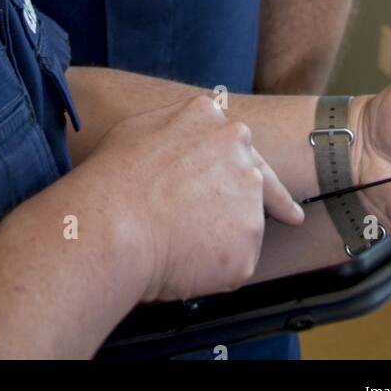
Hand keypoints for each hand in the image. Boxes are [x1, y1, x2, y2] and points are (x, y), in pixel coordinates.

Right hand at [90, 94, 303, 303]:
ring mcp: (248, 197)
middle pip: (253, 183)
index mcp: (210, 120)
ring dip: (220, 238)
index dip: (245, 169)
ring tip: (174, 241)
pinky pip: (235, 263)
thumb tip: (177, 145)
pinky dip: (214, 270)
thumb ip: (173, 133)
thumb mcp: (140, 129)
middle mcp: (239, 152)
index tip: (276, 187)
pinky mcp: (249, 242)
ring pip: (243, 226)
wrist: (114, 223)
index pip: (240, 144)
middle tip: (246, 224)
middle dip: (241, 204)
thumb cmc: (114, 179)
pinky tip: (182, 262)